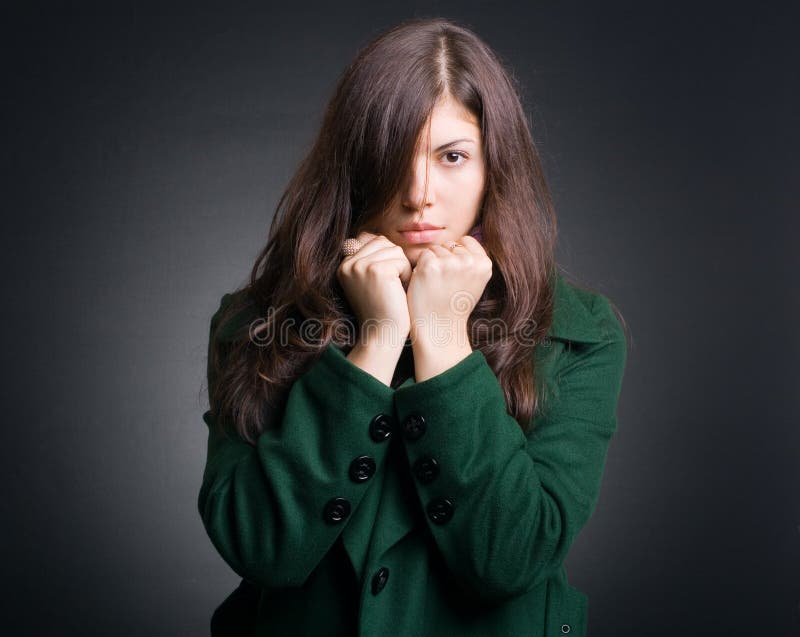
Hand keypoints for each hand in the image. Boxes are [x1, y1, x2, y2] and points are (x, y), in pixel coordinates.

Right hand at [336, 231, 412, 347]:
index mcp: (344, 265)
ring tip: (395, 290)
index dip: (388, 259)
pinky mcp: (375, 270)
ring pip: (394, 250)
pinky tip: (399, 292)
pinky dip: (406, 276)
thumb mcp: (371, 281)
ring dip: (402, 269)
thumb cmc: (383, 310)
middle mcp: (348, 264)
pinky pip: (401, 261)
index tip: (386, 283)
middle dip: (395, 261)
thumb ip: (372, 258)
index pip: (374, 242)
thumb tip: (378, 236)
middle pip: (384, 242)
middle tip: (393, 286)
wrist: (382, 334)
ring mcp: (360, 266)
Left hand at [406, 235, 491, 347]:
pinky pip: (423, 255)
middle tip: (445, 284)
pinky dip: (421, 267)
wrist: (439, 327)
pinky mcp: (430, 266)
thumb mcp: (475, 281)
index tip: (454, 276)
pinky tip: (426, 284)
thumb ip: (473, 260)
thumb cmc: (454, 305)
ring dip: (432, 263)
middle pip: (450, 244)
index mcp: (484, 264)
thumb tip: (463, 240)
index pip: (466, 241)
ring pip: (435, 249)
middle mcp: (469, 261)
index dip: (456, 256)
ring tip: (436, 285)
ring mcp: (450, 263)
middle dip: (444, 259)